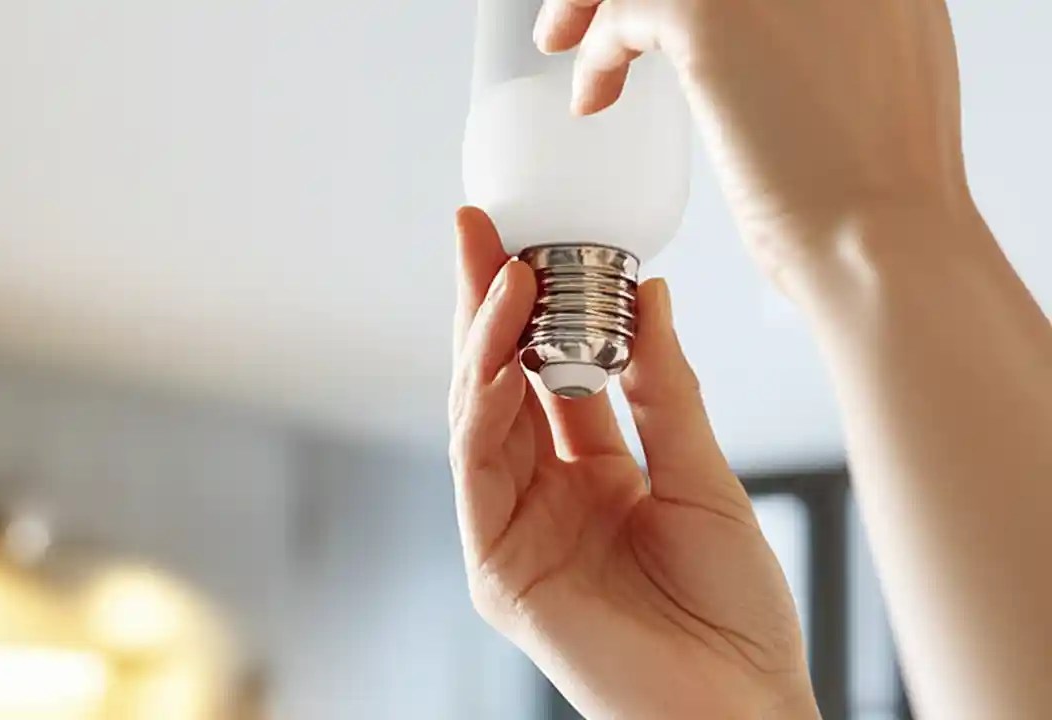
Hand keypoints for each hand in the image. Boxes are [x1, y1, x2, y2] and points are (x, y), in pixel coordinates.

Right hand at [449, 208, 817, 719]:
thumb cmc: (732, 609)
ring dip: (482, 343)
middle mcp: (543, 492)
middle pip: (498, 380)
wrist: (738, 704)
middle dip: (484, 304)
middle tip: (478, 227)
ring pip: (476, 414)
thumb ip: (665, 389)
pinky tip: (500, 353)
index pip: (545, 370)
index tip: (526, 235)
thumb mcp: (703, 475)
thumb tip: (651, 294)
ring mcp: (514, 527)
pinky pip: (476, 469)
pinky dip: (482, 406)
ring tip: (502, 276)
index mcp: (592, 471)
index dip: (532, 305)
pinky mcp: (496, 565)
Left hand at [534, 0, 971, 273]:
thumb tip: (771, 32)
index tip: (663, 11)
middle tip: (597, 14)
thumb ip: (834, 27)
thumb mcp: (879, 71)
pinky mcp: (709, 12)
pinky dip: (597, 51)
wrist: (878, 237)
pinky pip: (624, 10)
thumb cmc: (872, 188)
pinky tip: (593, 96)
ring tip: (564, 39)